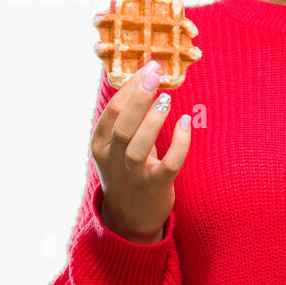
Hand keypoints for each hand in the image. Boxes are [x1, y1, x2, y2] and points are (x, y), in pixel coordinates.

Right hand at [90, 60, 192, 241]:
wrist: (131, 219)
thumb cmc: (128, 172)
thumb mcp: (118, 147)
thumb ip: (127, 119)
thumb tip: (143, 78)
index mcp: (100, 146)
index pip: (112, 112)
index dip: (129, 87)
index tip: (147, 66)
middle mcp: (113, 161)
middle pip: (122, 125)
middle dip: (138, 97)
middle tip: (154, 74)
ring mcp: (133, 176)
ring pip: (138, 146)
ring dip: (153, 119)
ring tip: (167, 99)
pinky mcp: (155, 187)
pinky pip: (169, 165)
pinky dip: (179, 143)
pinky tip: (185, 123)